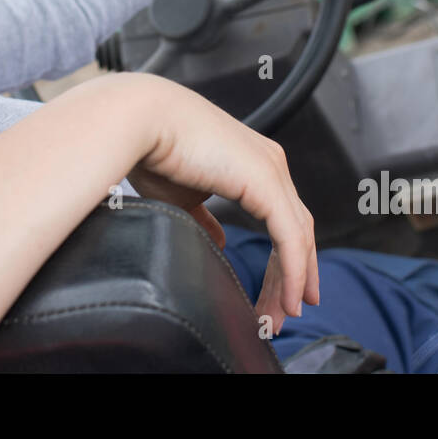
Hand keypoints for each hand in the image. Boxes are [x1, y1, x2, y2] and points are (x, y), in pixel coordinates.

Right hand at [123, 74, 319, 335]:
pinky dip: (292, 272)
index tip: (284, 295)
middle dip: (294, 276)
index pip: (284, 219)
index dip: (287, 260)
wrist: (138, 122)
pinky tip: (287, 299)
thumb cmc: (153, 151)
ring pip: (298, 237)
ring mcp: (272, 170)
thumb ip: (205, 219)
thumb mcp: (184, 197)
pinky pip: (290, 237)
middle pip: (297, 230)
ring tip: (281, 316)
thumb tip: (219, 242)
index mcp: (254, 163)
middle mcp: (271, 163)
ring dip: (293, 281)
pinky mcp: (266, 181)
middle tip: (284, 314)